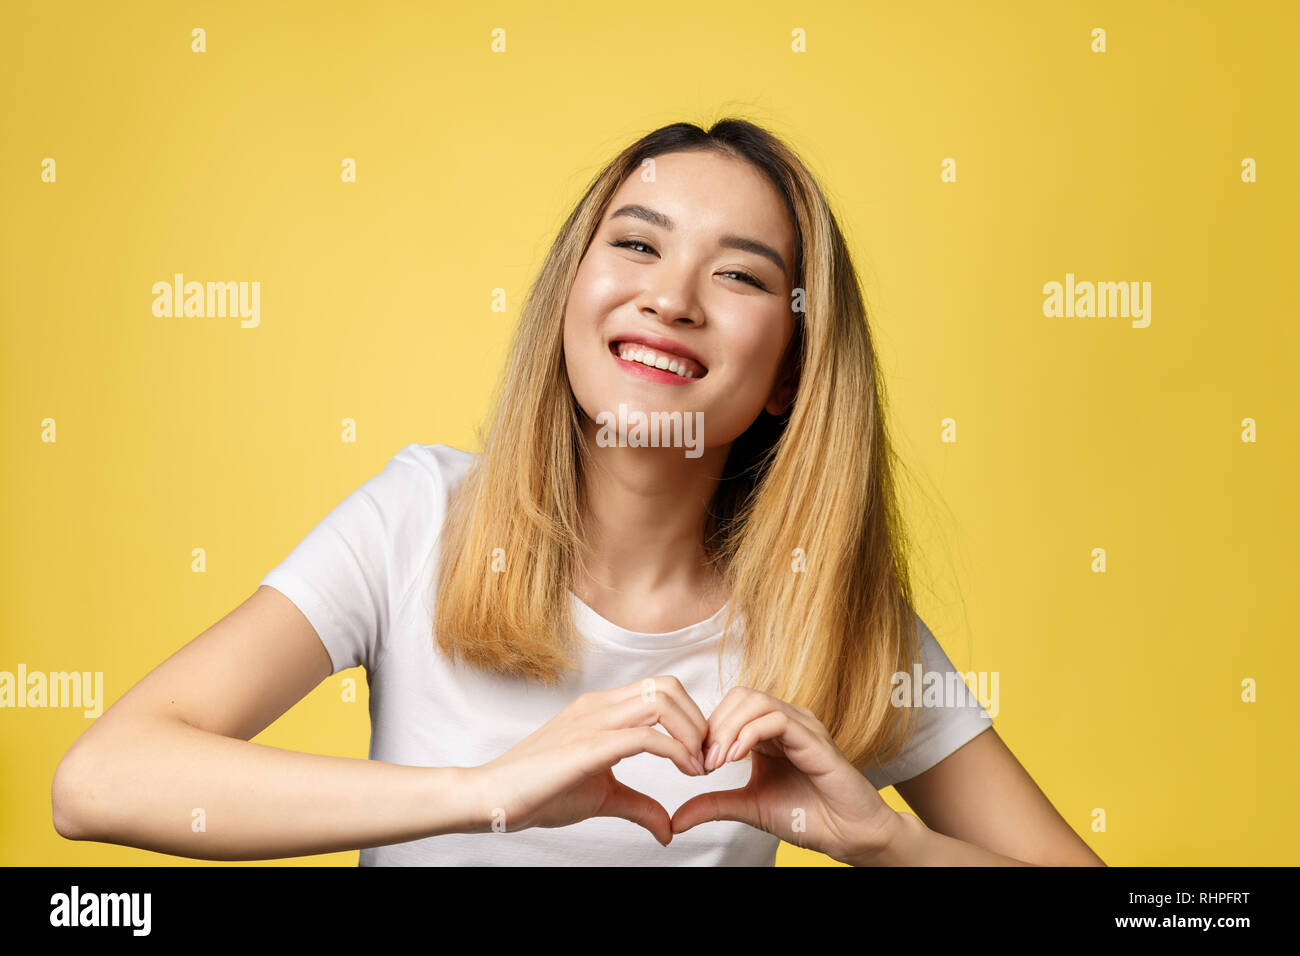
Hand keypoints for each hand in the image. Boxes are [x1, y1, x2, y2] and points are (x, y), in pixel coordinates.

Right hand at [467, 676, 708, 845]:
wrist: (492, 797)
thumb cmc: (540, 792)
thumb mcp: (602, 797)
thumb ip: (638, 805)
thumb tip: (668, 830)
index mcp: (602, 709)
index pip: (661, 690)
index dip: (691, 718)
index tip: (700, 756)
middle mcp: (600, 705)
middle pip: (668, 686)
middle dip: (698, 720)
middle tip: (705, 758)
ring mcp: (593, 720)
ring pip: (661, 699)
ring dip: (691, 731)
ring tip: (697, 766)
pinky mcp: (588, 745)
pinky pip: (645, 735)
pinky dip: (676, 750)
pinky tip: (684, 771)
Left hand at [671, 686, 900, 863]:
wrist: (848, 835)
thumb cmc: (806, 816)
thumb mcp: (748, 807)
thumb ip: (713, 805)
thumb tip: (676, 818)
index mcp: (771, 730)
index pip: (731, 706)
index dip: (708, 729)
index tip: (695, 763)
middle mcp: (787, 721)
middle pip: (740, 696)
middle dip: (714, 725)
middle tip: (703, 761)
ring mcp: (802, 725)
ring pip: (755, 701)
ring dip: (727, 728)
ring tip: (716, 761)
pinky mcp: (814, 738)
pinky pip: (776, 719)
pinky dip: (748, 734)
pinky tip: (734, 758)